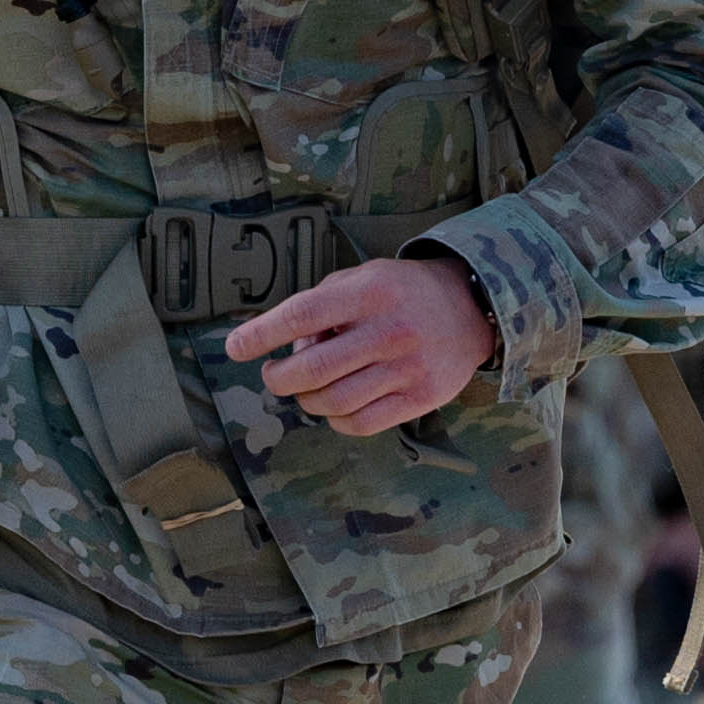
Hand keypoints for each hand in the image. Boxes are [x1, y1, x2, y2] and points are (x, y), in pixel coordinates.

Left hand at [229, 257, 495, 435]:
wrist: (469, 309)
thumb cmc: (398, 294)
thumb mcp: (361, 279)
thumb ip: (320, 305)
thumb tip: (283, 346)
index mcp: (370, 293)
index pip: (303, 315)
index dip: (261, 334)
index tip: (234, 348)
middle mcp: (390, 330)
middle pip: (312, 370)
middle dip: (279, 378)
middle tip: (274, 375)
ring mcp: (408, 368)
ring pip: (332, 402)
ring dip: (306, 400)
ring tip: (307, 388)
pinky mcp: (421, 398)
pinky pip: (359, 423)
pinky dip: (335, 420)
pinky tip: (335, 405)